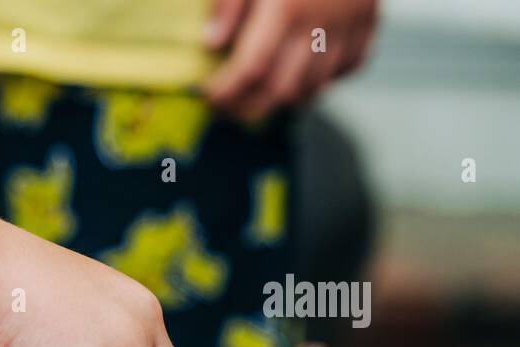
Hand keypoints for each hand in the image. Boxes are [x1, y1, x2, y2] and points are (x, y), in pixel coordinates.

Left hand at [204, 0, 378, 120]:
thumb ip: (229, 2)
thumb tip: (212, 43)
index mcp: (286, 6)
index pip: (250, 70)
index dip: (224, 91)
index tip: (204, 96)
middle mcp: (321, 22)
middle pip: (281, 90)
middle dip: (246, 106)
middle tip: (224, 106)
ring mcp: (351, 25)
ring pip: (314, 87)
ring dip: (281, 100)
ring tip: (256, 96)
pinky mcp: (372, 21)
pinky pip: (349, 68)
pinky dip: (324, 80)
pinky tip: (303, 74)